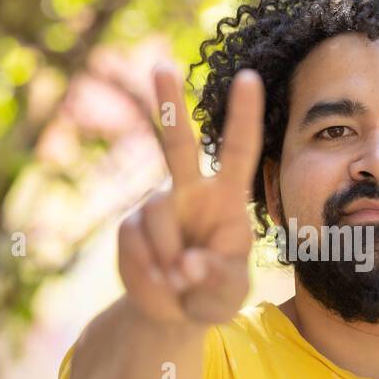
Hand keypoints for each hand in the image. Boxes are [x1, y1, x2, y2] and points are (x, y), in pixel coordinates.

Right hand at [118, 63, 264, 324]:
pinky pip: (136, 246)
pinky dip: (150, 277)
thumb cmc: (212, 294)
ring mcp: (156, 207)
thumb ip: (217, 279)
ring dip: (169, 260)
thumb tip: (187, 265)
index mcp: (227, 200)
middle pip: (179, 145)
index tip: (248, 77)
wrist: (173, 311)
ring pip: (158, 218)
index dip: (244, 116)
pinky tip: (161, 286)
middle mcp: (190, 193)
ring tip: (179, 286)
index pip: (239, 151)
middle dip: (169, 105)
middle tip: (162, 67)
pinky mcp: (130, 227)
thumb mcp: (229, 295)